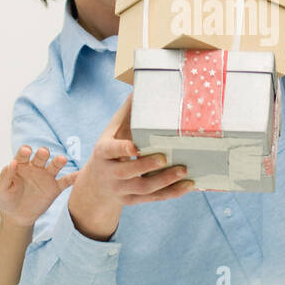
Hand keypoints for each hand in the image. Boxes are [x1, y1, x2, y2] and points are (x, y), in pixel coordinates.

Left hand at [0, 145, 73, 226]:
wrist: (17, 216)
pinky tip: (79, 175)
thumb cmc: (7, 199)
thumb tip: (12, 162)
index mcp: (21, 165)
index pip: (23, 155)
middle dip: (42, 153)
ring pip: (54, 166)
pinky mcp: (54, 188)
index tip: (26, 151)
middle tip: (43, 153)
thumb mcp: (2, 189)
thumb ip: (5, 176)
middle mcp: (35, 168)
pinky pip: (65, 181)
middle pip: (41, 157)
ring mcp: (46, 177)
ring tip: (62, 160)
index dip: (25, 152)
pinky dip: (73, 178)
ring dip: (58, 161)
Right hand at [69, 96, 195, 240]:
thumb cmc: (110, 150)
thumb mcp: (112, 131)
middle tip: (166, 157)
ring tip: (184, 171)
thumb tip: (139, 83)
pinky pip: (153, 198)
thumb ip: (127, 112)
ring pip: (143, 188)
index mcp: (103, 152)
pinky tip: (188, 185)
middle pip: (128, 172)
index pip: (111, 151)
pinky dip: (171, 193)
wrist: (96, 185)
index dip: (122, 150)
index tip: (134, 147)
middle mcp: (110, 173)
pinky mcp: (132, 200)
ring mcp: (121, 189)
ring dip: (164, 181)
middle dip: (147, 166)